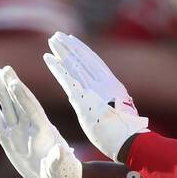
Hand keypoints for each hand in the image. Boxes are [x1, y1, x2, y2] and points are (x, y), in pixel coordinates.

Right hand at [0, 67, 82, 177]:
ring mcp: (18, 131)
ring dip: (1, 91)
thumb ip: (59, 160)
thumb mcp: (62, 169)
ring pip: (8, 107)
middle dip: (13, 88)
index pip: (33, 111)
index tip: (15, 83)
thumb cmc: (61, 174)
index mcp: (45, 132)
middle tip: (5, 70)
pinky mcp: (7, 138)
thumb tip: (59, 151)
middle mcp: (30, 128)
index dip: (24, 98)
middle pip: (20, 104)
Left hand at [44, 31, 147, 161]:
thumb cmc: (129, 136)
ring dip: (62, 51)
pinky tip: (47, 57)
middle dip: (71, 47)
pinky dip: (56, 68)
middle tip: (58, 36)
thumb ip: (115, 106)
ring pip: (75, 65)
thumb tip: (109, 105)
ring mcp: (94, 90)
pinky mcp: (83, 99)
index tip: (74, 42)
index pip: (96, 64)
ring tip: (52, 40)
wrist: (130, 141)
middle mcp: (105, 84)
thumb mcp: (124, 116)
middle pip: (84, 60)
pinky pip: (66, 79)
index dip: (84, 52)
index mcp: (115, 87)